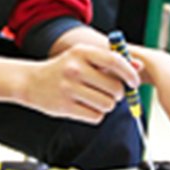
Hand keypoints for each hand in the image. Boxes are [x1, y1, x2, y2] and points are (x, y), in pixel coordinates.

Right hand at [21, 44, 140, 123]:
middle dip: (117, 94)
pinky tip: (83, 106)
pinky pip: (96, 116)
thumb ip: (110, 61)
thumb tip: (139, 66)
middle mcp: (75, 68)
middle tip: (108, 92)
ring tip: (94, 99)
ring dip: (106, 105)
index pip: (115, 61)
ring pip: (108, 104)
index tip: (134, 82)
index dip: (130, 74)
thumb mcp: (83, 58)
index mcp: (81, 52)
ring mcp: (69, 88)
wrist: (30, 82)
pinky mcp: (65, 107)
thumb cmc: (62, 69)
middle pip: (116, 88)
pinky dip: (95, 114)